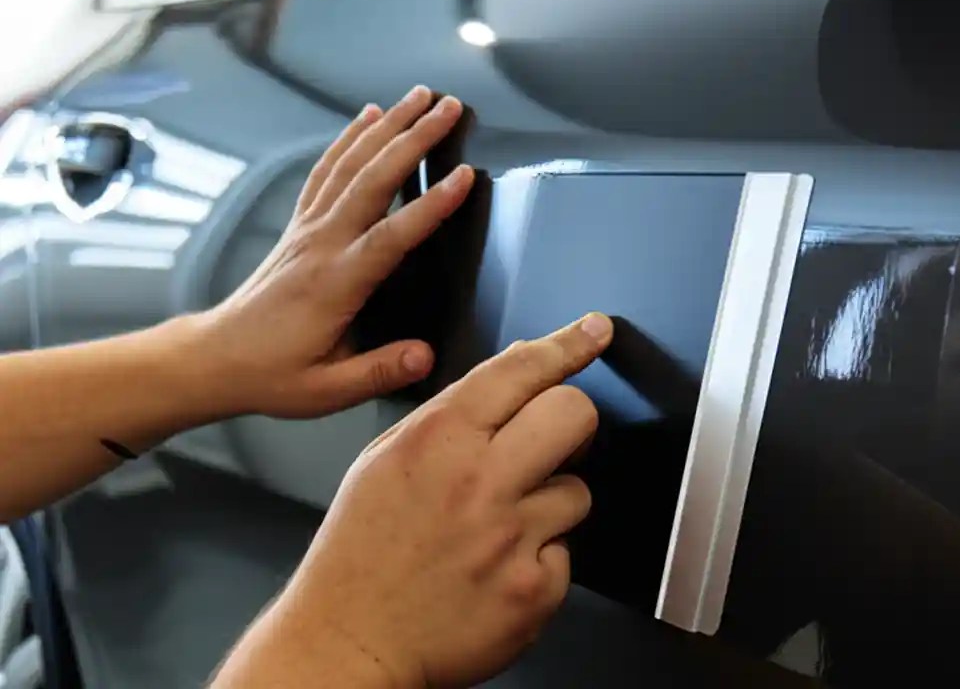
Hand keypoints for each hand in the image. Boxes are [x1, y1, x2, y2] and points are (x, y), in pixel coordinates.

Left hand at [196, 86, 474, 418]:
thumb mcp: (327, 390)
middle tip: (449, 108)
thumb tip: (427, 356)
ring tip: (420, 96)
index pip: (391, 237)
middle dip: (414, 139)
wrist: (215, 358)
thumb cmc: (272, 375)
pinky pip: (326, 171)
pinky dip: (349, 139)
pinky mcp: (300, 226)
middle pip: (372, 180)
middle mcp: (322, 245)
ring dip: (388, 127)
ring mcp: (308, 229)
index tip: (462, 177)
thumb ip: (379, 372)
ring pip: (351, 165)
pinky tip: (369, 117)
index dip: (429, 206)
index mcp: (336, 284)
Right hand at [213, 313, 613, 688]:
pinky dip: (540, 560)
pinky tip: (498, 571)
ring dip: (551, 504)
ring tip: (499, 529)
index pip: (521, 372)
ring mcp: (511, 538)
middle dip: (574, 421)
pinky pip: (566, 554)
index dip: (568, 345)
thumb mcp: (384, 461)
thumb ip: (451, 415)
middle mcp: (479, 482)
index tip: (595, 332)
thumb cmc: (360, 553)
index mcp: (437, 441)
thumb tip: (515, 374)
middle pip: (575, 415)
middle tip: (554, 442)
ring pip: (578, 491)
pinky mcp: (534, 589)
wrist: (349, 642)